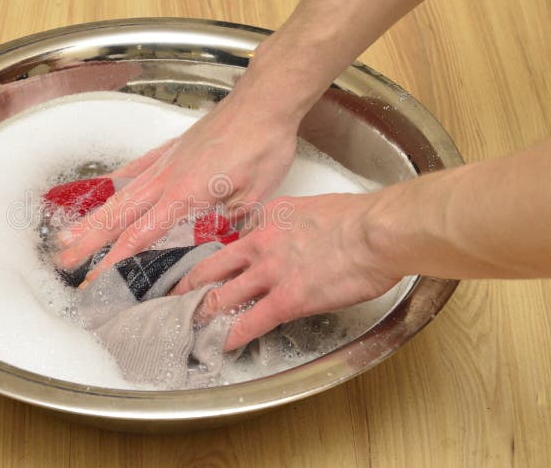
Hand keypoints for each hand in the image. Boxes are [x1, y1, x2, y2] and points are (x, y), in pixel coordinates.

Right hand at [54, 84, 306, 280]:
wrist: (263, 102)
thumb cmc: (262, 145)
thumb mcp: (255, 196)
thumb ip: (226, 223)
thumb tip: (213, 241)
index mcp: (185, 195)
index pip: (140, 235)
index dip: (115, 260)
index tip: (95, 279)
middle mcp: (167, 178)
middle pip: (119, 216)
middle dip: (90, 241)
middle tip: (65, 261)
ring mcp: (166, 161)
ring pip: (121, 193)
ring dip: (93, 216)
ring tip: (69, 232)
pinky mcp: (171, 149)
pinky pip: (137, 167)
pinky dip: (118, 180)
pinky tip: (105, 189)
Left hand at [172, 193, 400, 350]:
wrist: (377, 231)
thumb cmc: (357, 218)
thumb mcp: (310, 207)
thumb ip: (290, 222)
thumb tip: (289, 234)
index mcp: (267, 219)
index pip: (232, 240)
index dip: (216, 258)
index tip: (208, 269)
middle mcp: (260, 244)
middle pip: (212, 268)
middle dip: (188, 285)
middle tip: (174, 297)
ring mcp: (270, 272)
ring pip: (222, 296)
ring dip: (203, 314)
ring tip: (189, 325)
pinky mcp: (287, 298)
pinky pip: (250, 321)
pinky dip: (232, 335)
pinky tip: (223, 343)